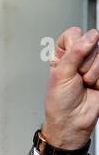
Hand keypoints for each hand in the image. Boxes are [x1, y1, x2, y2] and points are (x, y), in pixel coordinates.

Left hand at [42, 27, 98, 154]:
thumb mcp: (61, 74)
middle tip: (78, 77)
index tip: (69, 62)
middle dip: (85, 63)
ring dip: (94, 73)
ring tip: (86, 83)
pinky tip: (95, 86)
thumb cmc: (60, 102)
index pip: (74, 34)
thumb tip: (91, 36)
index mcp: (64, 54)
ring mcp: (95, 64)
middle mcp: (80, 56)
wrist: (73, 121)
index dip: (74, 46)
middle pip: (93, 42)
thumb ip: (75, 52)